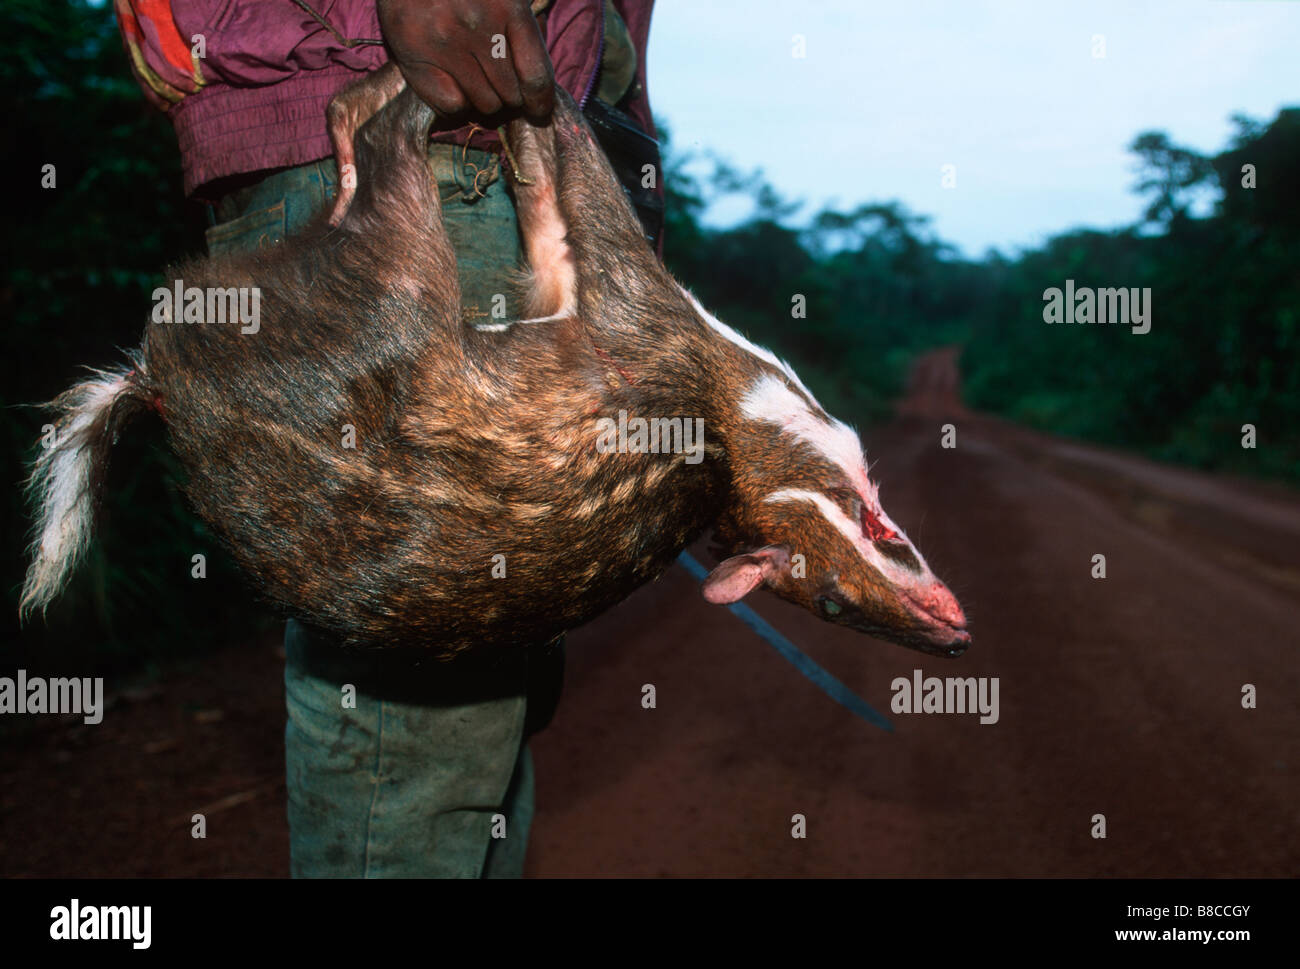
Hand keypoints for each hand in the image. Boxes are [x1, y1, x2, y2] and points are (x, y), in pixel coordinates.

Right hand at [377, 0, 554, 122]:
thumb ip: (523, 24)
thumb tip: (539, 81)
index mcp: (507, 5)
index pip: (535, 75)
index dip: (541, 101)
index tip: (538, 109)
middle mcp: (477, 26)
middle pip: (511, 95)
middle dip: (510, 96)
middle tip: (499, 84)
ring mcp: (445, 44)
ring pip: (483, 104)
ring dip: (484, 98)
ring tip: (473, 76)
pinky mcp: (416, 58)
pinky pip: (452, 106)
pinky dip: (456, 102)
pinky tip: (452, 81)